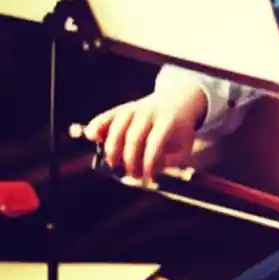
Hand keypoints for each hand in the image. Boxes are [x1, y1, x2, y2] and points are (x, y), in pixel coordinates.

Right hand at [80, 85, 206, 182]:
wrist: (176, 101)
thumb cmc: (179, 131)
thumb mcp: (184, 146)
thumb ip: (171, 161)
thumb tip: (147, 169)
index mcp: (168, 121)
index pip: (155, 142)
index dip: (149, 162)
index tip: (149, 177)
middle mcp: (149, 112)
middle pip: (133, 137)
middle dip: (130, 160)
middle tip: (132, 174)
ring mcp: (134, 108)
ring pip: (117, 126)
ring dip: (112, 149)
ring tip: (114, 164)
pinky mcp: (122, 109)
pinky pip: (106, 116)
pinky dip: (97, 126)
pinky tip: (93, 137)